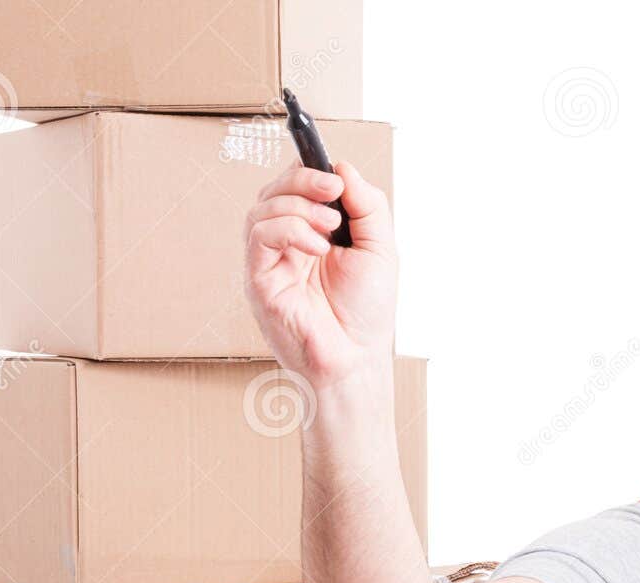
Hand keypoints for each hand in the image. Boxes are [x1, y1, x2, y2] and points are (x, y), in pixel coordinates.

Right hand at [243, 162, 396, 386]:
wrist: (357, 358)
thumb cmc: (367, 312)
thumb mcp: (381, 248)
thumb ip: (368, 206)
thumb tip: (343, 167)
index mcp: (314, 232)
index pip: (298, 186)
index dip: (310, 170)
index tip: (335, 172)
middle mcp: (287, 243)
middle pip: (276, 189)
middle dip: (304, 180)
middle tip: (333, 191)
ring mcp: (270, 260)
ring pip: (262, 207)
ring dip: (298, 206)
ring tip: (330, 229)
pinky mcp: (258, 278)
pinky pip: (258, 235)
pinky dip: (288, 229)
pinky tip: (316, 248)